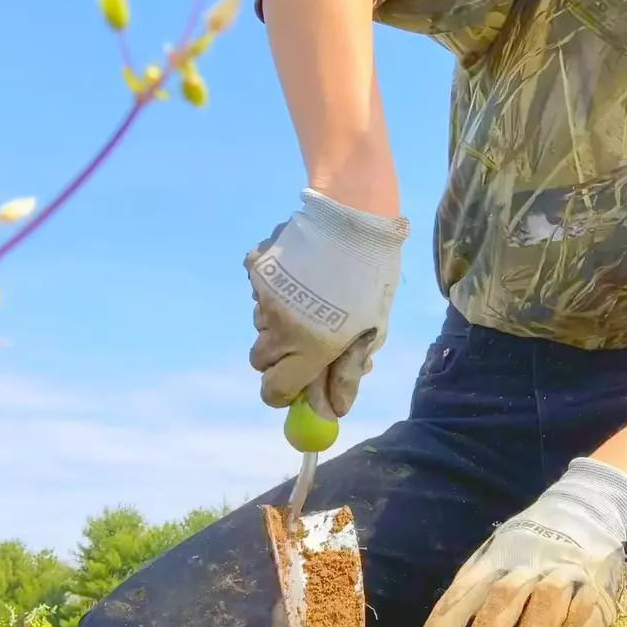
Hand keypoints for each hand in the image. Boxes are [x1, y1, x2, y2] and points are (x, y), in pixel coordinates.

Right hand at [244, 188, 408, 415]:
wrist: (353, 215)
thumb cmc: (371, 278)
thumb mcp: (371, 332)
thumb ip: (346, 374)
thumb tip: (331, 411)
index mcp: (311, 346)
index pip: (274, 391)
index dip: (283, 393)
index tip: (295, 386)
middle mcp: (279, 325)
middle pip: (260, 361)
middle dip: (279, 358)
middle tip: (305, 340)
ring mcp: (263, 294)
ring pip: (259, 325)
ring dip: (278, 322)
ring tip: (310, 296)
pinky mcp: (254, 267)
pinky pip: (258, 293)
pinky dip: (275, 291)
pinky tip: (300, 274)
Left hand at [410, 458, 626, 626]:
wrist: (586, 505)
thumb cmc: (530, 539)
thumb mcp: (497, 551)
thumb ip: (477, 584)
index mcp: (493, 559)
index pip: (460, 596)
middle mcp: (523, 565)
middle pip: (499, 602)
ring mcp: (560, 574)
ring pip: (542, 608)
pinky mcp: (595, 586)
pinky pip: (583, 615)